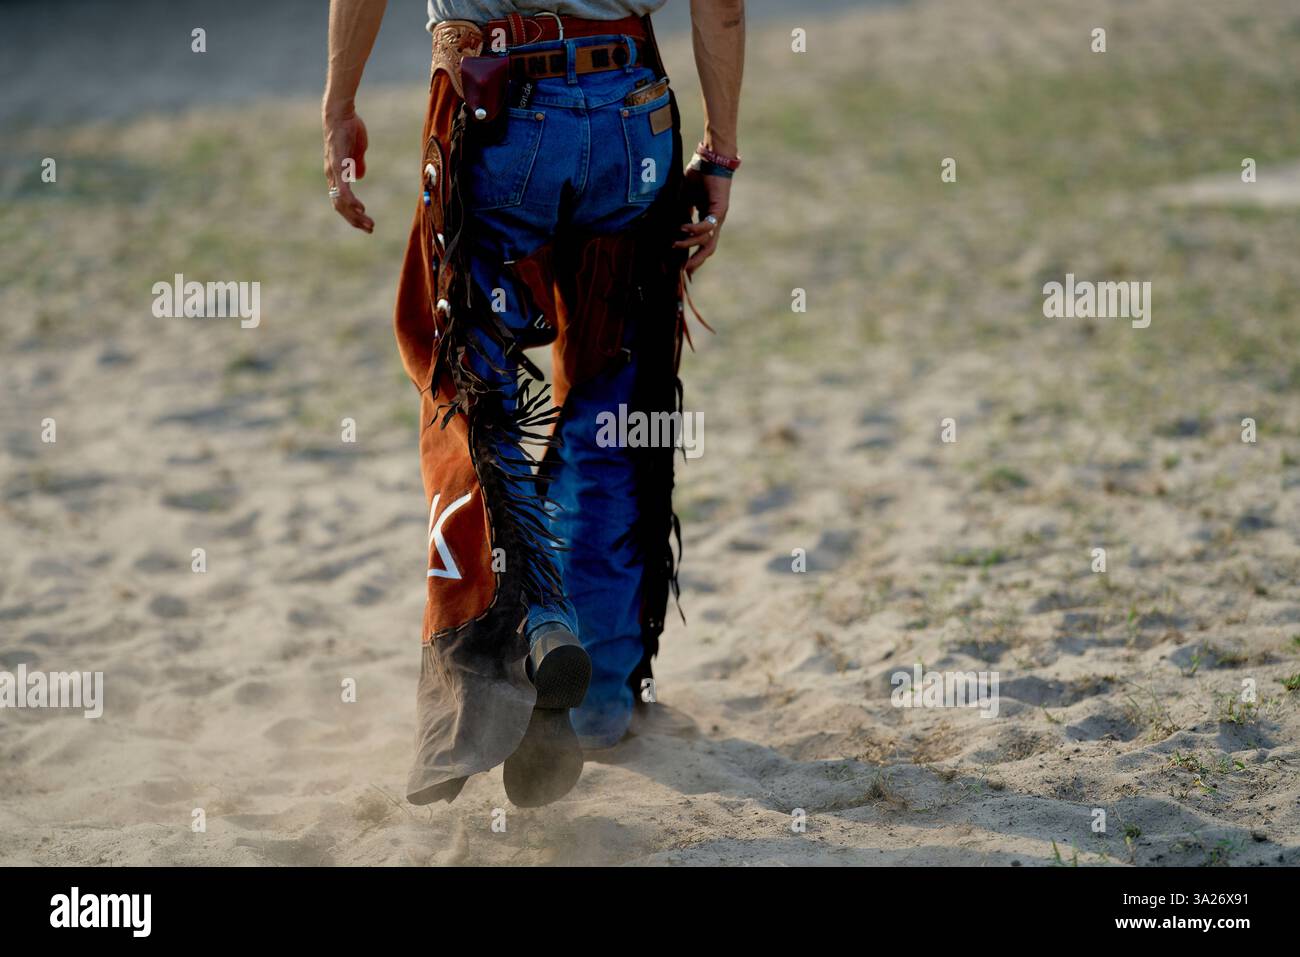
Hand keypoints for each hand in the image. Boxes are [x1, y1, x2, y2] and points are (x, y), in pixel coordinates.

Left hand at [322, 108, 373, 232]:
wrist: (340, 113)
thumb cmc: (349, 128)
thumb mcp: (356, 151)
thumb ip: (357, 164)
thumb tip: (359, 176)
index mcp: (336, 174)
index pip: (341, 201)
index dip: (352, 214)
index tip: (365, 223)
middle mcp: (331, 175)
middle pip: (340, 206)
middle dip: (355, 220)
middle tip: (370, 229)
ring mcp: (333, 171)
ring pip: (341, 201)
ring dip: (355, 216)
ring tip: (368, 223)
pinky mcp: (338, 164)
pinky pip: (343, 187)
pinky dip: (350, 201)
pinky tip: (360, 209)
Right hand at [675, 165, 730, 276]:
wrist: (711, 157)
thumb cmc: (698, 173)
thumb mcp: (685, 197)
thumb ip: (681, 212)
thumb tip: (672, 227)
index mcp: (707, 218)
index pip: (702, 242)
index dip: (694, 256)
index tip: (684, 269)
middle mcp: (715, 220)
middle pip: (708, 248)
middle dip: (697, 261)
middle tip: (684, 271)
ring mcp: (718, 216)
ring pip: (707, 240)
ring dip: (690, 245)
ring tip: (675, 245)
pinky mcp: (719, 209)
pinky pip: (706, 225)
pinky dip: (694, 230)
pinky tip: (682, 229)